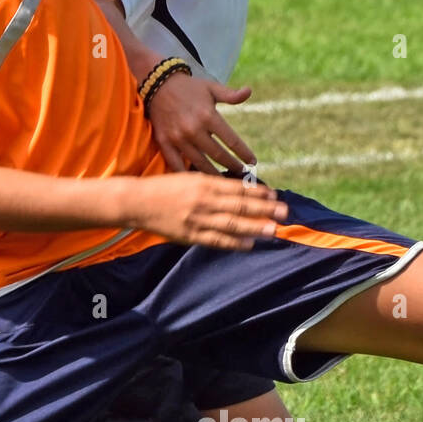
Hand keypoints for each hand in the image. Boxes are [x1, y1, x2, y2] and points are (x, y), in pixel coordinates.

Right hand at [128, 173, 287, 250]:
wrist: (137, 202)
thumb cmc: (165, 188)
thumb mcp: (189, 177)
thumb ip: (212, 184)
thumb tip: (237, 190)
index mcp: (204, 183)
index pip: (236, 188)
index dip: (257, 192)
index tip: (274, 194)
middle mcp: (203, 201)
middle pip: (239, 205)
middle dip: (264, 209)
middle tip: (284, 211)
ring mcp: (197, 219)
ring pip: (231, 224)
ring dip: (254, 227)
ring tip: (273, 230)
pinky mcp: (190, 235)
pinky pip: (216, 240)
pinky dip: (234, 242)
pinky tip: (249, 243)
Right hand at [147, 74, 257, 174]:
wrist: (158, 84)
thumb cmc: (189, 88)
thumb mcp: (211, 88)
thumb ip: (230, 94)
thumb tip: (249, 91)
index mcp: (208, 115)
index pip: (232, 140)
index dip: (244, 153)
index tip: (253, 161)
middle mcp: (194, 129)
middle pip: (219, 156)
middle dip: (233, 166)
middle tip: (242, 173)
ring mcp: (178, 138)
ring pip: (201, 164)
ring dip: (215, 175)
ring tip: (225, 181)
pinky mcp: (165, 143)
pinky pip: (177, 165)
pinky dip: (188, 176)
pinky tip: (199, 182)